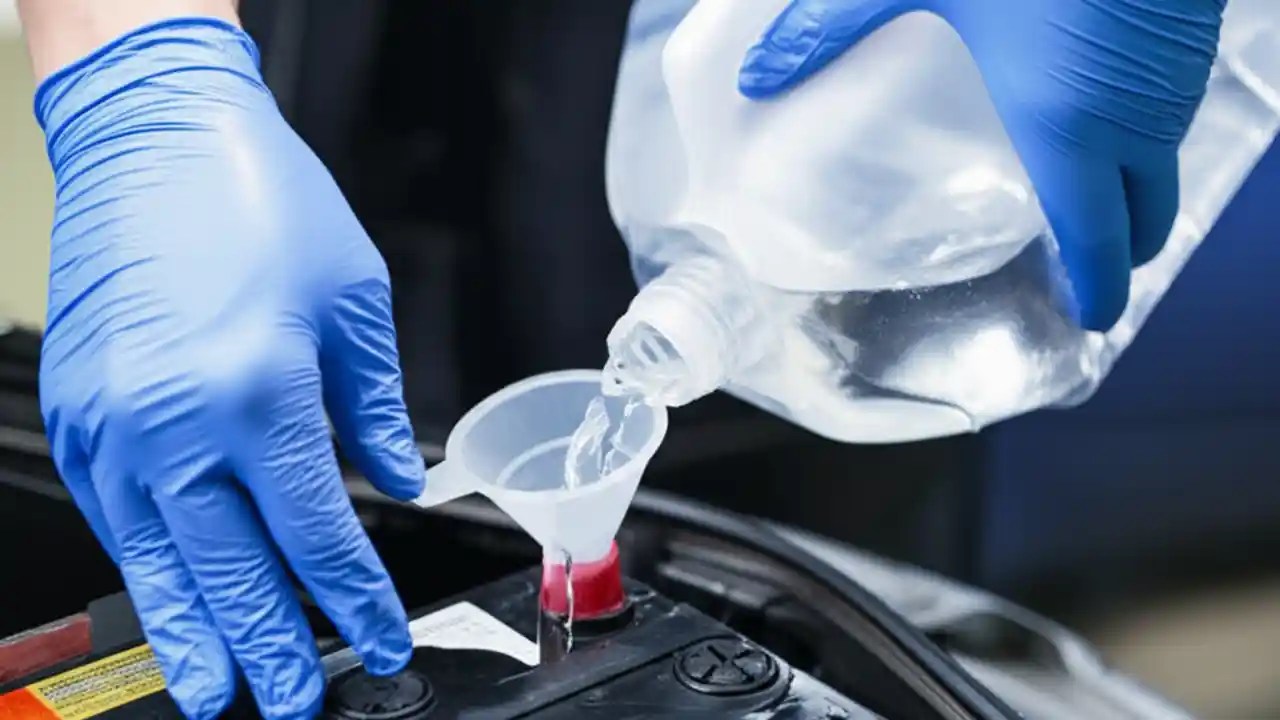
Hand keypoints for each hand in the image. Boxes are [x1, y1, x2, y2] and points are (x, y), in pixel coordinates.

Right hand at [37, 19, 423, 718]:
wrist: (153, 134)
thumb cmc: (259, 201)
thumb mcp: (353, 303)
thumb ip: (375, 410)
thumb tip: (400, 481)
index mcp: (260, 395)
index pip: (320, 533)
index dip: (354, 597)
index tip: (380, 634)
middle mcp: (176, 423)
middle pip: (234, 570)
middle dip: (272, 645)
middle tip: (292, 701)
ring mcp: (112, 424)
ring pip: (161, 561)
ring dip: (194, 634)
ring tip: (218, 691)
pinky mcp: (76, 414)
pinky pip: (119, 515)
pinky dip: (151, 566)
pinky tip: (173, 598)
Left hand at [739, 0, 1225, 329]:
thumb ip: (825, 31)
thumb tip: (755, 75)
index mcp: (1067, 124)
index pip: (1096, 239)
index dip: (1096, 286)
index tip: (1088, 315)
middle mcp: (1133, 116)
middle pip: (1146, 215)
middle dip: (1120, 251)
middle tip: (1089, 268)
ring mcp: (1173, 75)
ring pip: (1165, 158)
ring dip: (1135, 190)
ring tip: (1090, 200)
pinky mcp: (1192, 34)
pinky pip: (1174, 106)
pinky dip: (1148, 133)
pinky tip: (1104, 112)